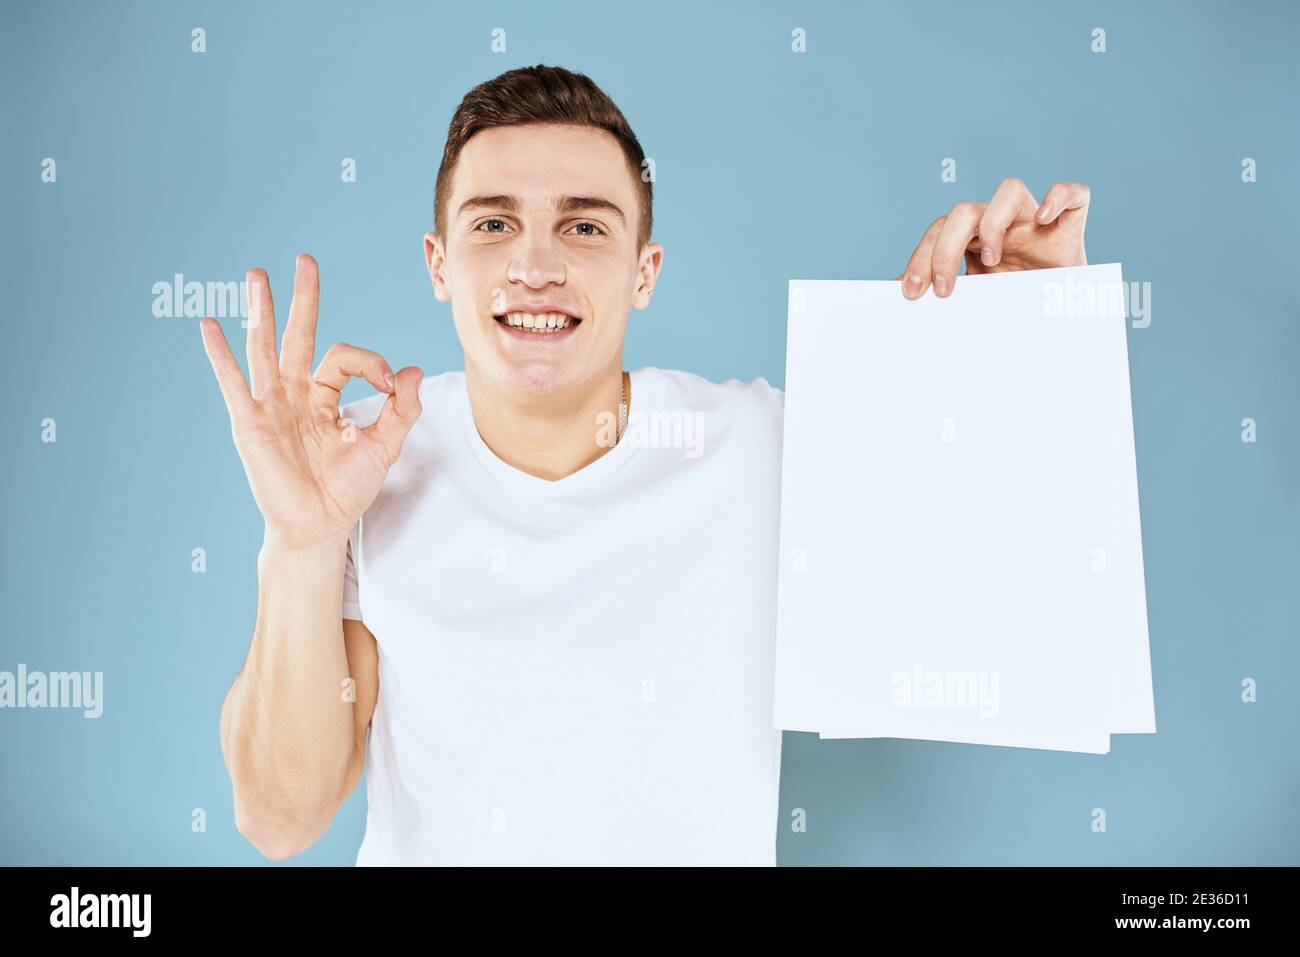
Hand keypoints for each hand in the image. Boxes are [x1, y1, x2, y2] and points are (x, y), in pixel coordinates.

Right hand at [199, 254, 423, 547]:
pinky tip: (209, 326)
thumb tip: (413, 370)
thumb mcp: (384, 446)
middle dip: (303, 299)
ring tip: (256, 275)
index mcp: (325, 397)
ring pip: (265, 348)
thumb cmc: (347, 489)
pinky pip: (233, 382)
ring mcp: (270, 405)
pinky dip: (221, 355)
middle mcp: (295, 395)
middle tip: (306, 260)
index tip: (388, 384)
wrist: (319, 525)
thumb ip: (402, 409)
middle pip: (298, 336)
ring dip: (261, 311)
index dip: (371, 364)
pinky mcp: (249, 422)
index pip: (345, 358)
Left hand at [898, 178, 1089, 297]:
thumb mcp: (972, 301)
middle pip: (964, 211)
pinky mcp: (1071, 223)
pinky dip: (1060, 197)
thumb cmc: (1013, 305)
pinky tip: (1044, 219)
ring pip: (1011, 190)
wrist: (1061, 317)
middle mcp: (1001, 224)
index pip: (939, 231)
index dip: (922, 257)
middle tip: (943, 288)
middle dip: (945, 249)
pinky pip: (1073, 193)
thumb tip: (895, 289)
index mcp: (973, 240)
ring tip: (990, 260)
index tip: (912, 291)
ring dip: (993, 223)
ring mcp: (1035, 221)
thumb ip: (941, 290)